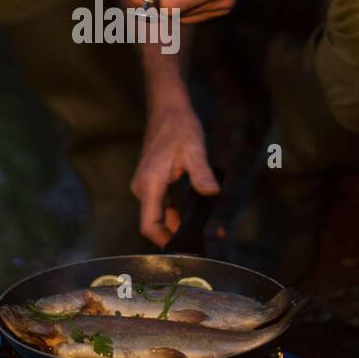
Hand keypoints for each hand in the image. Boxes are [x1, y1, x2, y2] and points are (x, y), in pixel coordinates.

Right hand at [131, 100, 220, 246]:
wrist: (168, 110)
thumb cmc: (179, 127)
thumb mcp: (194, 149)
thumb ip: (201, 173)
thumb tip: (212, 193)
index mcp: (149, 185)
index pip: (149, 225)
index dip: (165, 241)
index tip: (187, 247)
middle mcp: (144, 189)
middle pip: (158, 224)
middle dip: (183, 235)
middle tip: (212, 237)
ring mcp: (148, 187)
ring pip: (164, 216)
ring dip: (185, 225)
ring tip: (214, 229)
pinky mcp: (155, 184)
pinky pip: (167, 206)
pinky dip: (183, 214)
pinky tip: (204, 215)